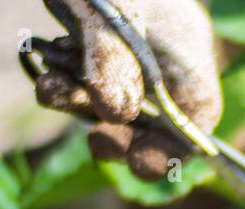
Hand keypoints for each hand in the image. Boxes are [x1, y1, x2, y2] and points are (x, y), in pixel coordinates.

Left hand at [34, 0, 221, 180]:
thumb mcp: (104, 8)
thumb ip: (110, 60)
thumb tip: (114, 116)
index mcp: (184, 44)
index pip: (199, 115)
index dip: (177, 147)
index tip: (142, 158)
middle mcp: (162, 53)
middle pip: (157, 120)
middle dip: (124, 136)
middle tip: (96, 142)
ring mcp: (127, 48)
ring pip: (113, 105)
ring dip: (81, 109)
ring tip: (51, 92)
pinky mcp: (93, 42)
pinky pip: (84, 84)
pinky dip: (64, 86)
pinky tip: (45, 74)